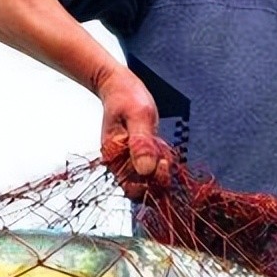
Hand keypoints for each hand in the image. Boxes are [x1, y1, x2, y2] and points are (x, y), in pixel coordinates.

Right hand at [95, 68, 168, 194]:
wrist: (119, 87)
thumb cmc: (126, 98)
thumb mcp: (139, 116)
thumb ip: (142, 143)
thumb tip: (146, 169)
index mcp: (114, 157)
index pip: (133, 189)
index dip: (152, 182)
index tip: (162, 162)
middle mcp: (119, 164)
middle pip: (143, 188)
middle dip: (159, 175)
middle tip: (162, 151)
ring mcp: (128, 161)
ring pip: (150, 180)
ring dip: (161, 167)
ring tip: (159, 144)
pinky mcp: (137, 156)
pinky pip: (153, 169)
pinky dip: (161, 160)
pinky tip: (159, 144)